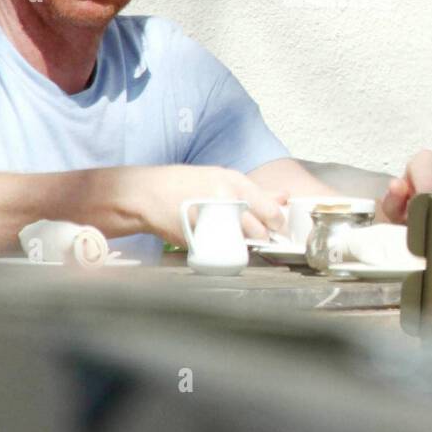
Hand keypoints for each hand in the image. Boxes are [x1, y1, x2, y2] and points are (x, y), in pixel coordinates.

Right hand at [128, 165, 286, 246]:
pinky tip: (219, 245)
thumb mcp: (222, 179)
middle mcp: (225, 199)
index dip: (277, 223)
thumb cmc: (185, 184)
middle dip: (261, 238)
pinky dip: (224, 252)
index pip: (270, 210)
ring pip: (241, 243)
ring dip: (244, 245)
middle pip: (258, 231)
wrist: (148, 194)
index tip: (276, 227)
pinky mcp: (198, 238)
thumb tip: (283, 198)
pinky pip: (220, 251)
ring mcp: (211, 219)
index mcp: (234, 182)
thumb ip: (255, 191)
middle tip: (254, 236)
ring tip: (233, 239)